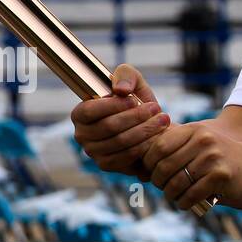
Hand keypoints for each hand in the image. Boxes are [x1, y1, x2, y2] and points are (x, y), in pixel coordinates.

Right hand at [70, 63, 170, 177]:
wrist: (148, 126)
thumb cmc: (136, 102)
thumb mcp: (132, 81)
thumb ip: (125, 76)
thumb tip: (120, 90)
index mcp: (79, 114)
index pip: (90, 110)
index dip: (112, 105)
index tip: (134, 99)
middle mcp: (81, 135)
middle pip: (109, 127)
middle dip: (136, 117)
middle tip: (157, 109)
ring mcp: (92, 152)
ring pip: (120, 142)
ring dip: (144, 131)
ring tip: (162, 120)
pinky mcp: (106, 165)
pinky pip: (126, 157)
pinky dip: (143, 146)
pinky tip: (156, 136)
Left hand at [141, 121, 241, 210]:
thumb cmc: (224, 158)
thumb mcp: (201, 143)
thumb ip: (177, 149)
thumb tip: (142, 168)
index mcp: (193, 130)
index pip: (158, 146)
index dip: (149, 162)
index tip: (150, 172)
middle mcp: (202, 141)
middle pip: (164, 165)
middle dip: (158, 181)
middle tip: (161, 188)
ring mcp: (212, 157)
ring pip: (176, 181)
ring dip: (170, 194)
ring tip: (172, 197)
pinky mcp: (221, 176)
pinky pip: (192, 193)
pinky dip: (184, 202)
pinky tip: (184, 204)